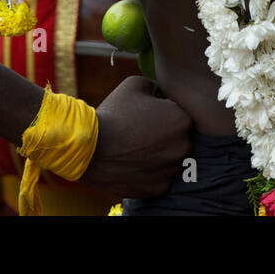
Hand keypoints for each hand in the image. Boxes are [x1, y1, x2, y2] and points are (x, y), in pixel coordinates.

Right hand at [80, 76, 191, 198]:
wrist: (90, 148)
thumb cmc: (114, 113)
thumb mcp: (136, 84)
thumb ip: (157, 87)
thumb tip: (163, 94)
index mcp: (182, 121)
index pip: (180, 114)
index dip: (163, 112)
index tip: (147, 114)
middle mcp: (184, 148)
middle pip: (179, 138)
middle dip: (165, 134)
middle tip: (141, 131)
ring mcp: (172, 171)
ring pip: (171, 159)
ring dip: (159, 154)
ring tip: (135, 147)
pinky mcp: (159, 189)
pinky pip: (160, 177)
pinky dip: (150, 171)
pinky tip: (133, 162)